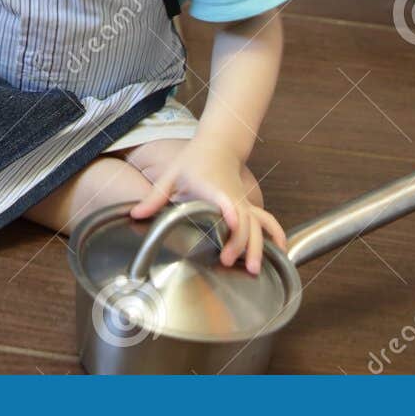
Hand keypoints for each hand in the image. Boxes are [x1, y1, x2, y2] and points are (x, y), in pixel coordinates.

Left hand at [129, 137, 286, 274]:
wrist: (218, 145)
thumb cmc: (193, 161)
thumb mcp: (171, 175)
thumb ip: (154, 197)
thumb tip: (135, 214)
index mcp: (211, 187)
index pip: (223, 198)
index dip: (229, 209)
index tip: (232, 220)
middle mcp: (231, 196)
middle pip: (243, 220)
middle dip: (239, 242)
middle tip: (229, 262)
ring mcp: (243, 202)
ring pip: (257, 224)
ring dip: (257, 246)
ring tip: (255, 270)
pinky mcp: (248, 206)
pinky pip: (266, 221)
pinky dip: (275, 235)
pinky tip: (280, 253)